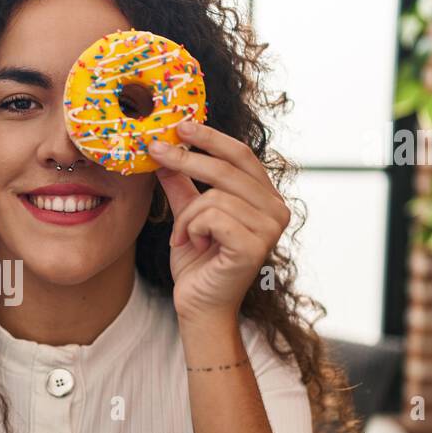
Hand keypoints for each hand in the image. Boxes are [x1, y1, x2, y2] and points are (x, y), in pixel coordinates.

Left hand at [148, 120, 291, 326]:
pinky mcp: (255, 246)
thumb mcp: (188, 216)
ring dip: (187, 217)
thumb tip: (166, 151)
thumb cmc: (198, 264)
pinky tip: (193, 245)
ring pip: (215, 196)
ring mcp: (270, 228)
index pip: (241, 155)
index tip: (180, 125)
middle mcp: (277, 210)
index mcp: (266, 198)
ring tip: (184, 236)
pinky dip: (192, 229)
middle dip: (187, 158)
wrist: (199, 307)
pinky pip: (212, 216)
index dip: (211, 137)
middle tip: (155, 152)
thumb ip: (183, 185)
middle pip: (229, 167)